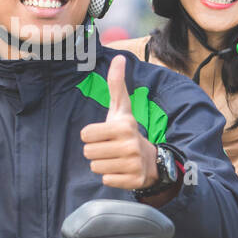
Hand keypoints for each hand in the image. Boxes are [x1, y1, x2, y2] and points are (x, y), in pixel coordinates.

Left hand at [81, 54, 157, 189]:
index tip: (104, 134)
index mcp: (123, 126)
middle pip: (88, 152)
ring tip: (115, 158)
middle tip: (110, 148)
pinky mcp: (134, 180)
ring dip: (102, 164)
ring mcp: (133, 164)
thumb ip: (116, 84)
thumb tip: (119, 57)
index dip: (91, 135)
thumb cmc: (128, 132)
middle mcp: (129, 145)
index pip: (85, 135)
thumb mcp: (122, 109)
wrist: (151, 160)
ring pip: (95, 168)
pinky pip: (106, 181)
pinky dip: (111, 177)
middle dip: (96, 151)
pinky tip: (121, 170)